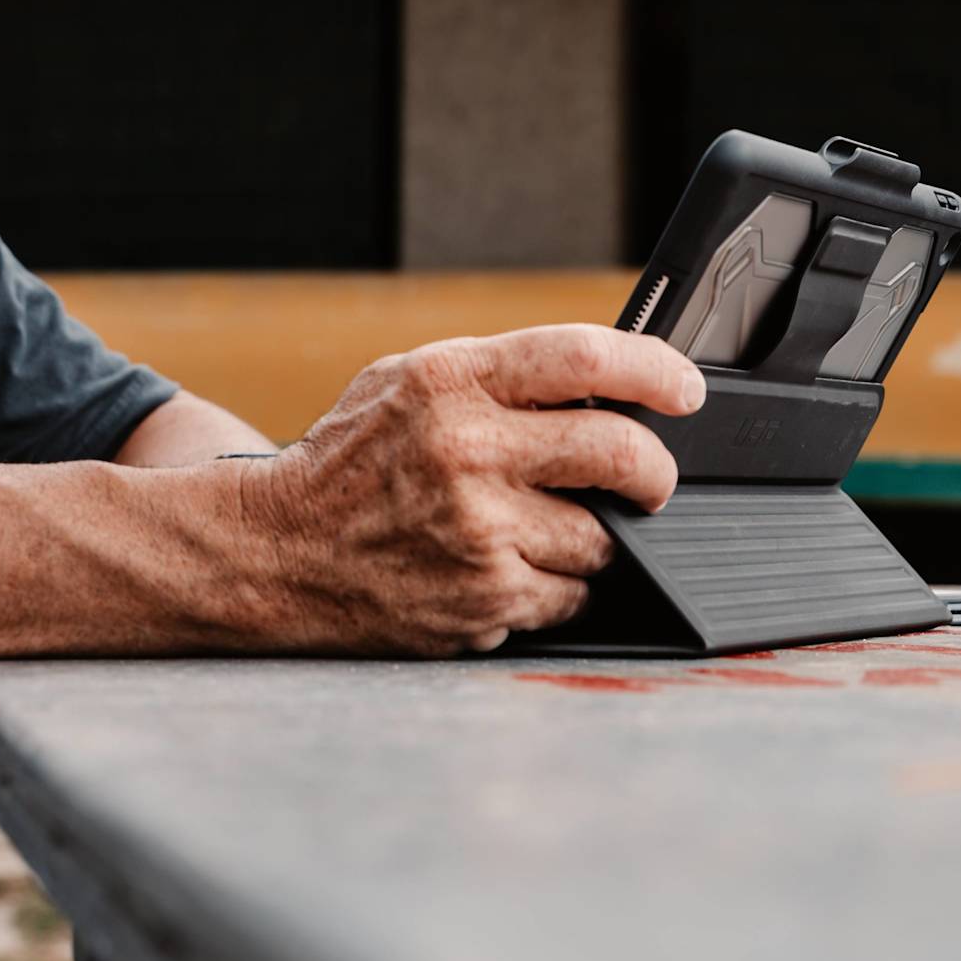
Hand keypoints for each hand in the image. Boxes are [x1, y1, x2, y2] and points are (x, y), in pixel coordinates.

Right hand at [232, 325, 705, 655]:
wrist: (276, 552)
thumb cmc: (349, 463)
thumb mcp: (404, 384)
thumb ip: (495, 376)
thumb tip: (606, 386)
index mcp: (450, 383)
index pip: (584, 359)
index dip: (654, 370)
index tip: (685, 388)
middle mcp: (467, 452)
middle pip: (620, 453)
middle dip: (655, 471)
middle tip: (652, 480)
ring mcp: (478, 533)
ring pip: (603, 538)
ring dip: (592, 537)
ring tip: (539, 528)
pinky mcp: (483, 601)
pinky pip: (571, 595)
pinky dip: (557, 586)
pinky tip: (512, 569)